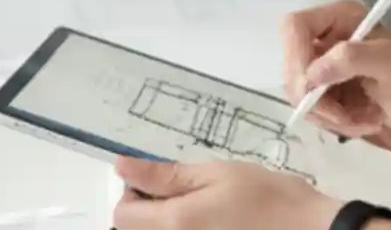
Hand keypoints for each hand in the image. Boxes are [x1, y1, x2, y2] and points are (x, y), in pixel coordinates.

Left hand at [112, 157, 341, 229]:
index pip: (122, 215)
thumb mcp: (216, 174)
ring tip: (201, 209)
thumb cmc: (268, 198)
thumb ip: (166, 175)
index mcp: (175, 224)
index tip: (160, 181)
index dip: (133, 193)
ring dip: (166, 222)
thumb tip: (122, 167)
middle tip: (184, 193)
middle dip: (149, 209)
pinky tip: (213, 223)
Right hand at [281, 0, 390, 151]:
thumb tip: (312, 74)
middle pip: (291, 66)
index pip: (295, 27)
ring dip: (330, 115)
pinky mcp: (324, 95)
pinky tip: (360, 123)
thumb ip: (352, 58)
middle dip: (317, 98)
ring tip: (362, 119)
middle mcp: (325, 40)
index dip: (296, 57)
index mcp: (339, 19)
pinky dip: (333, 124)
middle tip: (344, 116)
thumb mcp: (390, 63)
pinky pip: (310, 113)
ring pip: (298, 95)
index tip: (312, 88)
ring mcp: (322, 69)